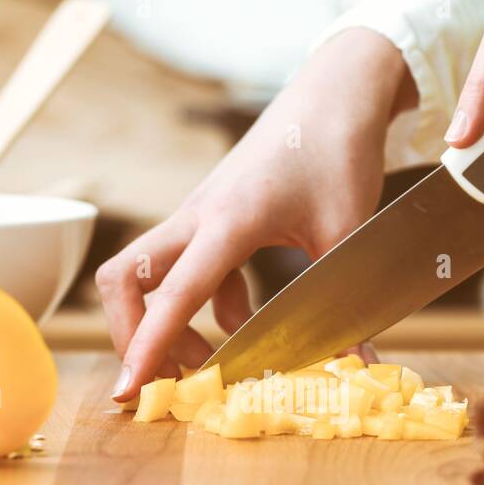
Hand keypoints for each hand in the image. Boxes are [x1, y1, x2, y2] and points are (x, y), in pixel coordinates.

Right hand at [99, 29, 414, 400]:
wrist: (335, 94)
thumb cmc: (339, 152)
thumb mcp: (348, 234)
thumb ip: (344, 301)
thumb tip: (359, 364)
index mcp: (227, 220)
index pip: (172, 293)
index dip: (146, 347)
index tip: (127, 390)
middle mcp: (198, 217)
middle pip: (125, 279)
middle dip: (132, 335)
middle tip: (170, 377)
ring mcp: (199, 217)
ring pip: (147, 275)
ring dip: (165, 324)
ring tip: (209, 361)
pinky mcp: (211, 220)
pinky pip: (187, 271)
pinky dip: (204, 306)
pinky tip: (244, 324)